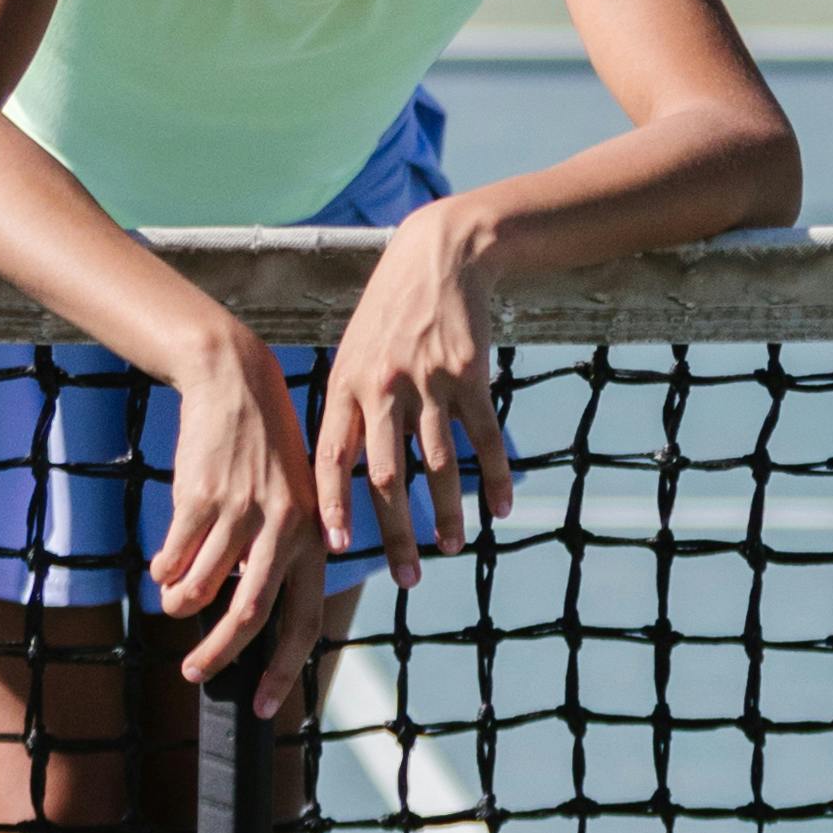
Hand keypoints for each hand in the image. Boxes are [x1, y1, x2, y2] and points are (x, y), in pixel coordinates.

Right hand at [148, 325, 331, 702]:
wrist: (236, 385)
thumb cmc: (261, 455)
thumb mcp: (288, 502)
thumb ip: (276, 557)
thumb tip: (242, 619)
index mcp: (312, 537)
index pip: (303, 619)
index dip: (283, 668)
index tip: (261, 705)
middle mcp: (284, 530)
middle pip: (250, 616)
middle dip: (218, 655)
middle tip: (192, 675)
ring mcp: (242, 515)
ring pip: (201, 590)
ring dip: (179, 604)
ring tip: (171, 600)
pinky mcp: (202, 499)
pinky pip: (173, 558)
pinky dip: (163, 570)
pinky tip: (162, 566)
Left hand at [314, 199, 518, 589]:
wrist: (438, 255)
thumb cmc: (388, 314)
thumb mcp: (352, 353)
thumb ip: (347, 409)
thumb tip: (337, 474)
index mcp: (346, 385)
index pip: (332, 457)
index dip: (332, 506)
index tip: (336, 549)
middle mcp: (383, 387)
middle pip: (386, 476)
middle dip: (395, 533)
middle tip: (406, 578)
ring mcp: (429, 382)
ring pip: (437, 464)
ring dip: (445, 514)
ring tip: (452, 548)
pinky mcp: (471, 375)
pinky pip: (483, 437)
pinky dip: (494, 476)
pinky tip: (500, 508)